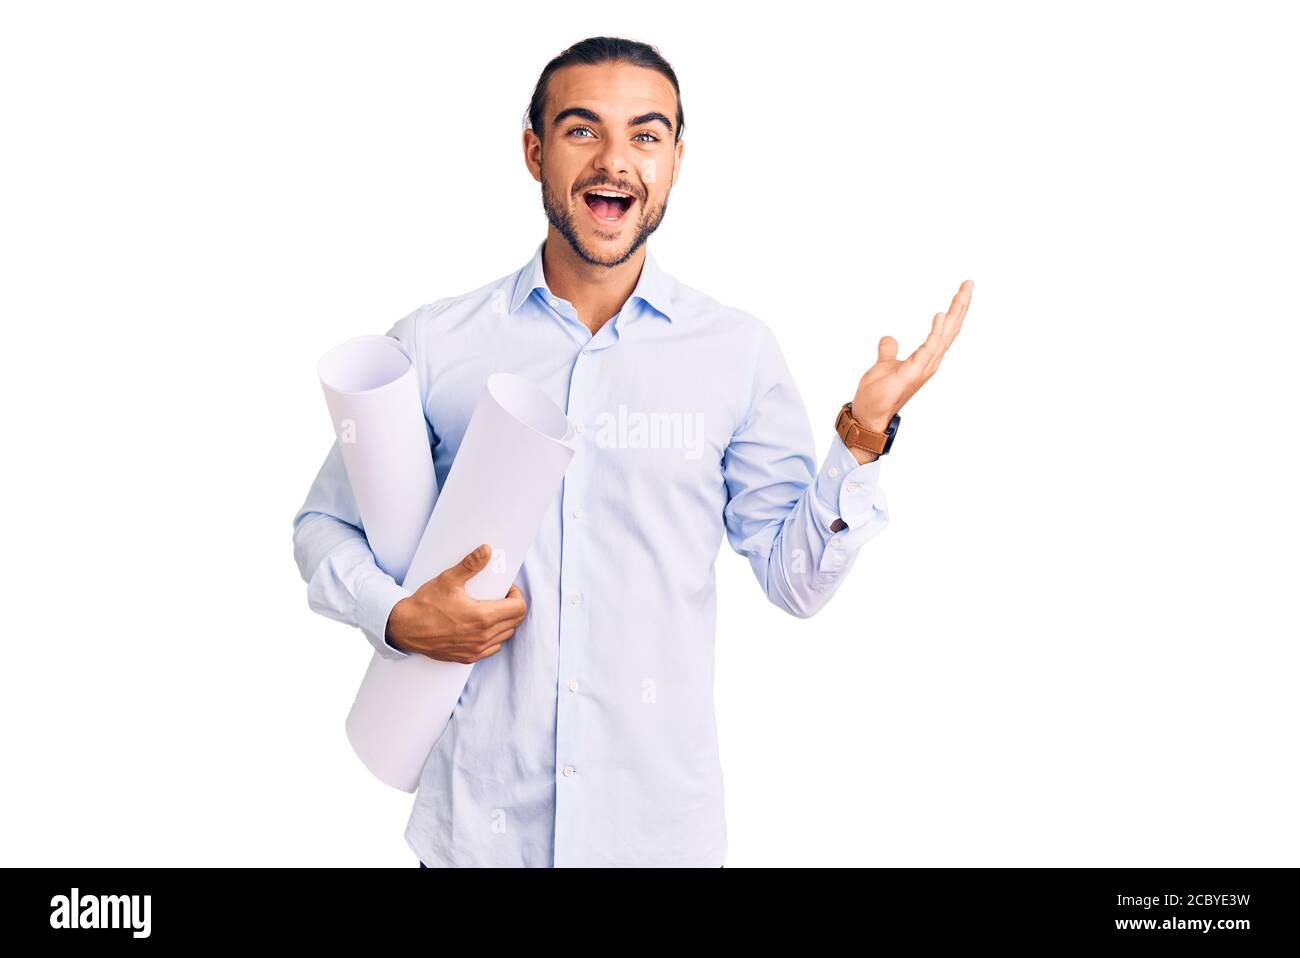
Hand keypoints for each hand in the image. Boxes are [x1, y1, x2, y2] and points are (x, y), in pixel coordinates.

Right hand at [385, 544, 526, 663]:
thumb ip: (470, 564)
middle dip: (512, 606)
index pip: (519, 608)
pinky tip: (482, 625)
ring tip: (491, 609)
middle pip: (515, 622)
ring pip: (506, 635)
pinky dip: (494, 636)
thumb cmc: (425, 604)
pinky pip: (493, 647)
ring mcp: (476, 649)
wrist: (404, 628)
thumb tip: (486, 550)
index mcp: (482, 617)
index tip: (507, 588)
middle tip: (500, 595)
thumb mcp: (448, 580)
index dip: (517, 594)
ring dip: (504, 622)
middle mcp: (482, 636)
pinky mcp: (468, 657)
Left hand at [850, 279, 973, 431]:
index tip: (963, 289)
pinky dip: (935, 333)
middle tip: (969, 284)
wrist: (868, 414)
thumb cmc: (879, 394)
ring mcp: (922, 368)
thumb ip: (888, 351)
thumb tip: (889, 339)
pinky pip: (927, 350)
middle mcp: (929, 362)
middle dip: (960, 306)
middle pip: (950, 330)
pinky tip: (940, 316)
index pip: (945, 330)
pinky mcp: (911, 374)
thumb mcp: (884, 365)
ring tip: (960, 294)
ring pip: (943, 337)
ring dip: (953, 315)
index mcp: (926, 358)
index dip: (955, 310)